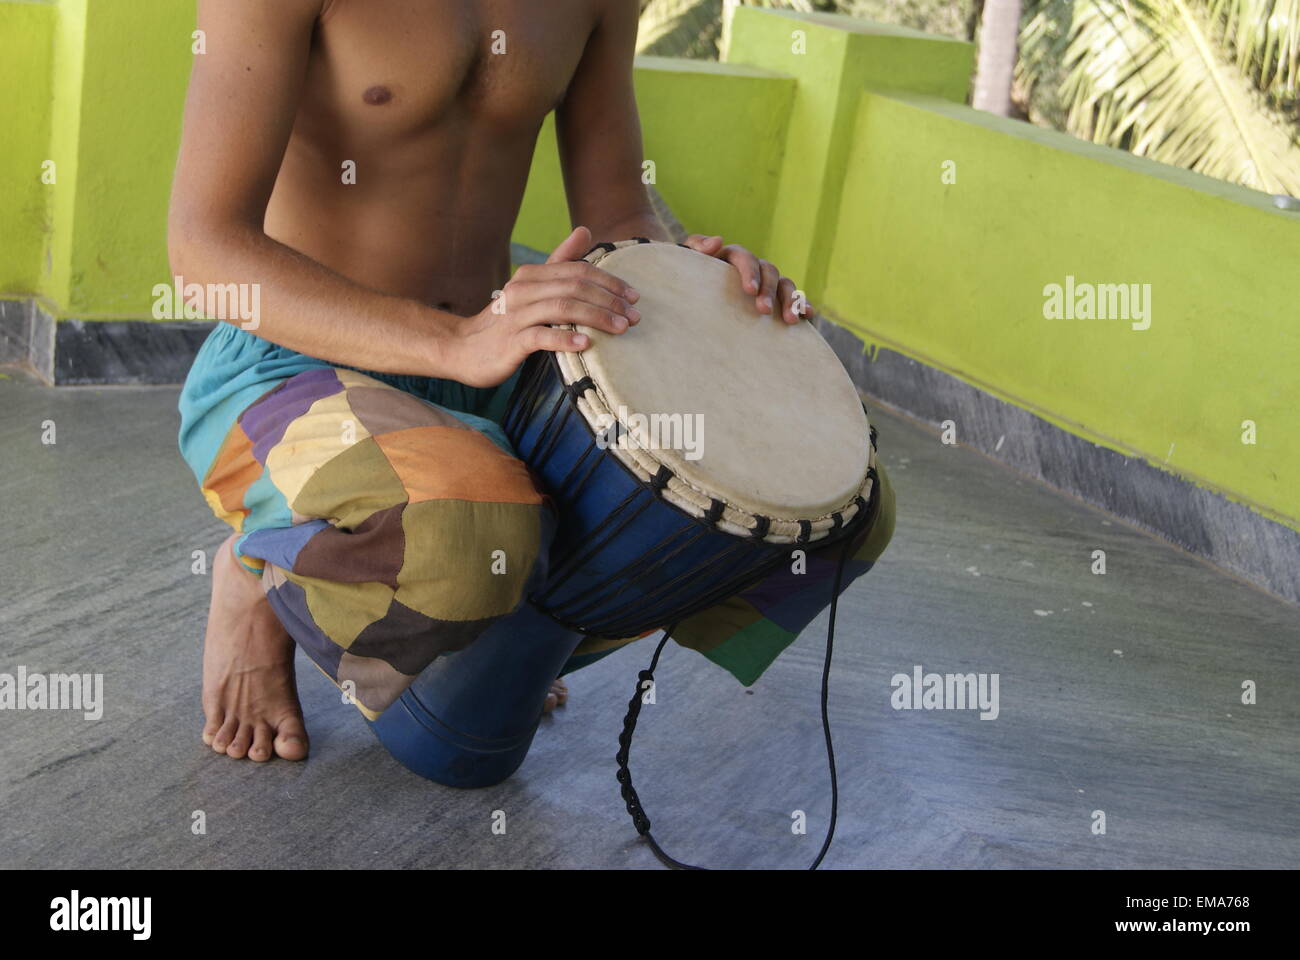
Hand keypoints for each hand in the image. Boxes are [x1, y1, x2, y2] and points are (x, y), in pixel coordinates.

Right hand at [447, 227, 640, 387]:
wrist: (464, 349)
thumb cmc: (506, 321)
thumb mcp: (532, 288)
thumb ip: (559, 261)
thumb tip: (585, 230)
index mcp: (531, 275)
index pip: (578, 270)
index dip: (609, 282)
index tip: (634, 297)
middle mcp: (523, 290)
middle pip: (574, 287)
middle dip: (609, 300)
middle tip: (634, 316)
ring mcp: (516, 315)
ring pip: (562, 308)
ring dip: (596, 317)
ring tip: (620, 328)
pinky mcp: (511, 341)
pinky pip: (541, 337)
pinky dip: (565, 340)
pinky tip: (586, 344)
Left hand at [683, 234, 810, 324]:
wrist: (689, 300)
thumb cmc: (684, 280)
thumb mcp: (685, 263)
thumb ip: (696, 248)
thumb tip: (718, 241)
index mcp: (731, 256)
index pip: (745, 258)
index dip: (749, 272)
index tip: (749, 291)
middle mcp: (753, 267)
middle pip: (769, 271)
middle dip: (769, 291)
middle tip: (763, 311)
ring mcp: (765, 283)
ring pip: (785, 284)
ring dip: (790, 300)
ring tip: (790, 320)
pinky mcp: (774, 299)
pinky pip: (792, 298)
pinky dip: (801, 304)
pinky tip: (807, 315)